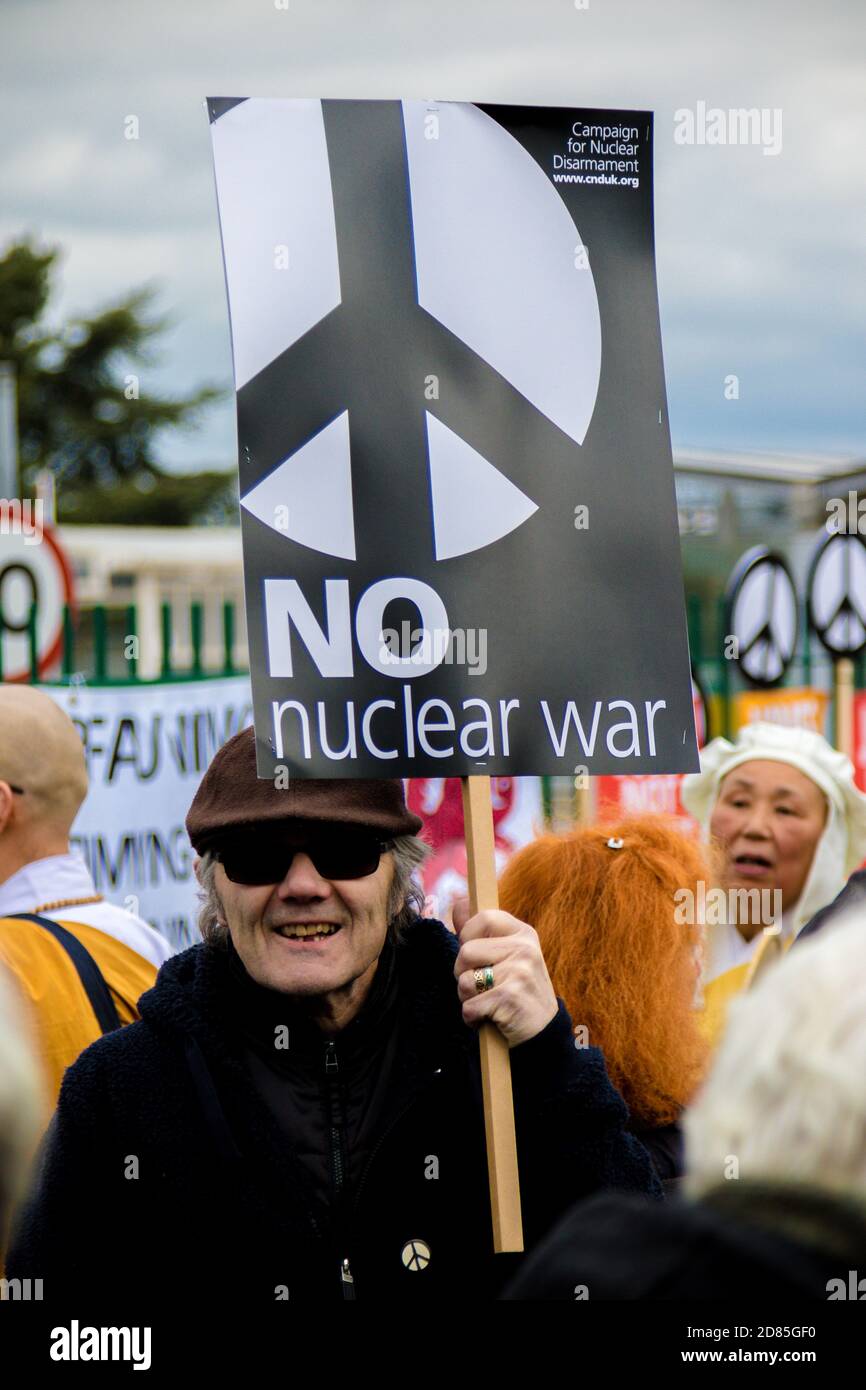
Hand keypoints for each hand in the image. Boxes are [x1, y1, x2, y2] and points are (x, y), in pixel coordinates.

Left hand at [451, 898, 557, 1046]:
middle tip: (481, 986)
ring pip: (465, 981)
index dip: (468, 935)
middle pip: (466, 951)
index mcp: (523, 933)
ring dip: (468, 999)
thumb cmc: (518, 990)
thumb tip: (457, 900)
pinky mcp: (510, 998)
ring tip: (488, 1002)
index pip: (483, 917)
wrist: (543, 1033)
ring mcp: (519, 973)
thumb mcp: (507, 955)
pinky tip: (489, 1019)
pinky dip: (472, 1018)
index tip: (474, 955)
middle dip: (463, 974)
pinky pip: (469, 1007)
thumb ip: (480, 931)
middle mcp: (524, 949)